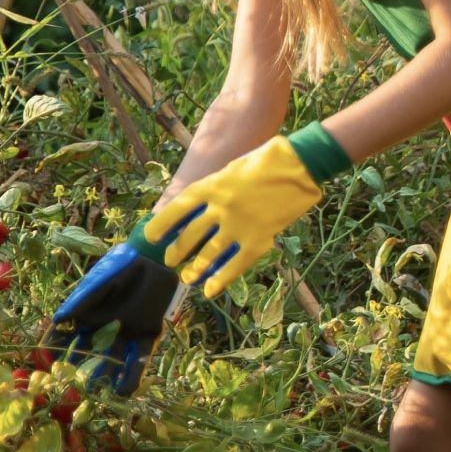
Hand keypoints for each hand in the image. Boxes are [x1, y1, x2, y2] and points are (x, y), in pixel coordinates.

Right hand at [50, 230, 178, 395]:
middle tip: (74, 391)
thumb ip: (82, 300)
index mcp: (86, 317)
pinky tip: (126, 390)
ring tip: (101, 397)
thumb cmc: (120, 267)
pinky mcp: (147, 334)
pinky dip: (133, 372)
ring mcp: (125, 334)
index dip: (56, 352)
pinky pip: (140, 356)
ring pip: (114, 361)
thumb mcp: (99, 282)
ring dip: (108, 378)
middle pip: (89, 355)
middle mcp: (103, 330)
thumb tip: (58, 319)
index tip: (48, 367)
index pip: (65, 338)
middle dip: (81, 373)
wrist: (152, 260)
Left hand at [145, 137, 321, 295]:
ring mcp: (238, 225)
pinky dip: (221, 279)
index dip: (160, 225)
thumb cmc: (267, 161)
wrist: (300, 165)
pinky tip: (211, 290)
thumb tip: (199, 207)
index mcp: (211, 186)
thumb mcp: (232, 168)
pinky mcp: (258, 239)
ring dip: (195, 268)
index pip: (176, 210)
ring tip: (187, 277)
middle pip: (189, 236)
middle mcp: (219, 208)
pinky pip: (234, 264)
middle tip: (171, 260)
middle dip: (177, 251)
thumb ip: (216, 188)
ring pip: (208, 254)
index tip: (150, 237)